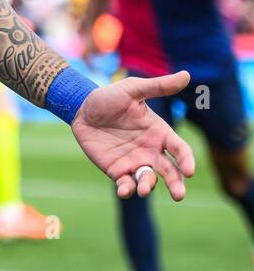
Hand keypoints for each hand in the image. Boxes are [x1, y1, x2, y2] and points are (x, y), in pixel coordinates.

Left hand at [71, 70, 195, 199]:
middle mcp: (150, 150)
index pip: (180, 150)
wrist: (81, 108)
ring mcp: (134, 161)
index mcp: (159, 133)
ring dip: (148, 187)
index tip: (189, 171)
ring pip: (148, 180)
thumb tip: (186, 74)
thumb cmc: (109, 97)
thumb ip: (158, 86)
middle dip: (176, 184)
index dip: (187, 160)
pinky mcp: (116, 170)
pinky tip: (124, 190)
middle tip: (178, 195)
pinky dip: (127, 189)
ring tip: (143, 189)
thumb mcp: (133, 90)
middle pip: (170, 171)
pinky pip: (125, 184)